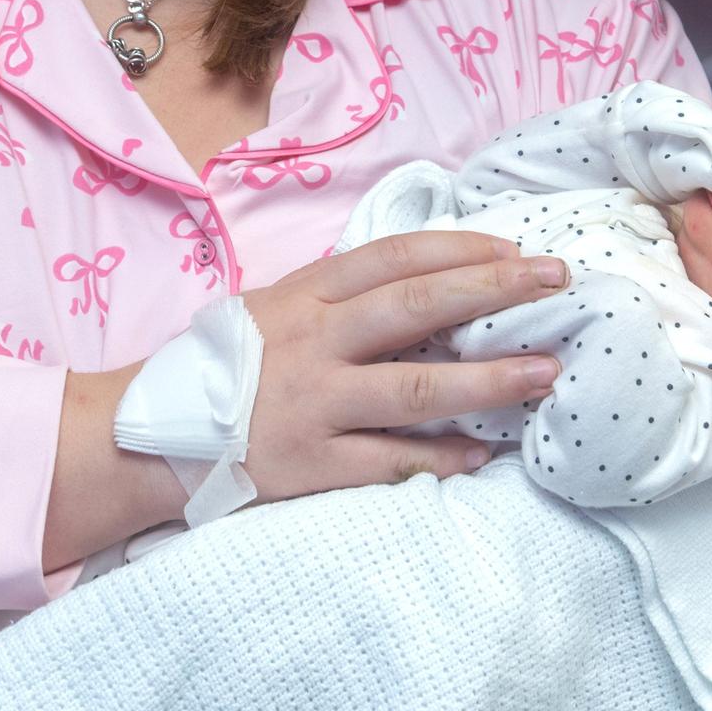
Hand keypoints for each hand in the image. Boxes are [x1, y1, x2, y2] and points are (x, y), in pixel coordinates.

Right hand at [240, 231, 568, 502]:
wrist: (155, 436)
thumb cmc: (230, 365)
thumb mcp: (275, 307)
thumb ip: (340, 295)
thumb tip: (428, 277)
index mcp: (307, 296)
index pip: (395, 257)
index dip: (461, 247)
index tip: (514, 246)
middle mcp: (316, 342)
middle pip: (418, 306)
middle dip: (495, 289)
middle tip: (556, 281)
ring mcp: (316, 404)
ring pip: (416, 387)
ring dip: (488, 379)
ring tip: (545, 370)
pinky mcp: (313, 464)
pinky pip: (390, 462)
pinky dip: (441, 457)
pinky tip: (483, 454)